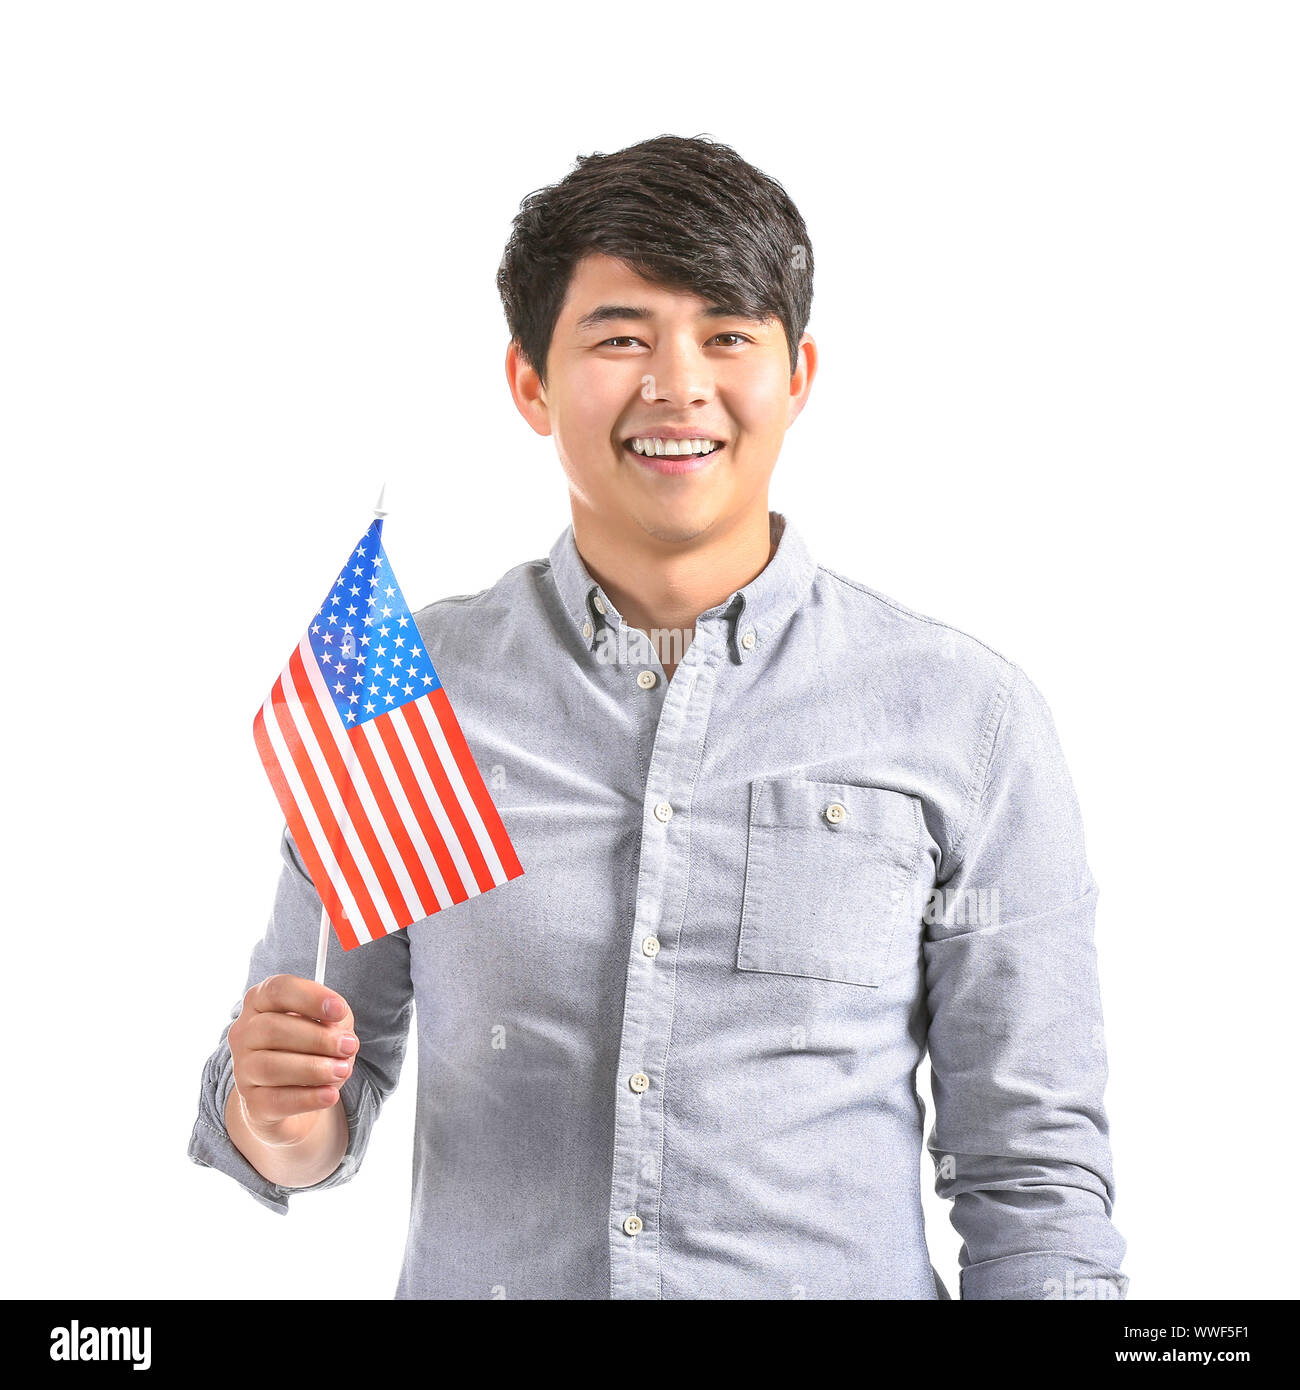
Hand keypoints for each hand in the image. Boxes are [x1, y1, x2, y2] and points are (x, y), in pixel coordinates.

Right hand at [227, 974, 357, 1147]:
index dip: (310, 997)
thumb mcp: (327, 1024)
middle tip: (349, 1046)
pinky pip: (276, 1100)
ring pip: (270, 1067)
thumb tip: (338, 1032)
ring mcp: (243, 1069)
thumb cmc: (310, 1048)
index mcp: (260, 1001)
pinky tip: (330, 1095)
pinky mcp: (251, 1102)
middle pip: (272, 1028)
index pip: (278, 990)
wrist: (291, 1095)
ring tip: (343, 1070)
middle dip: (318, 1038)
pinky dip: (307, 1098)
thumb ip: (334, 1021)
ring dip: (314, 1068)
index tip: (340, 1010)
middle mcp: (244, 1032)